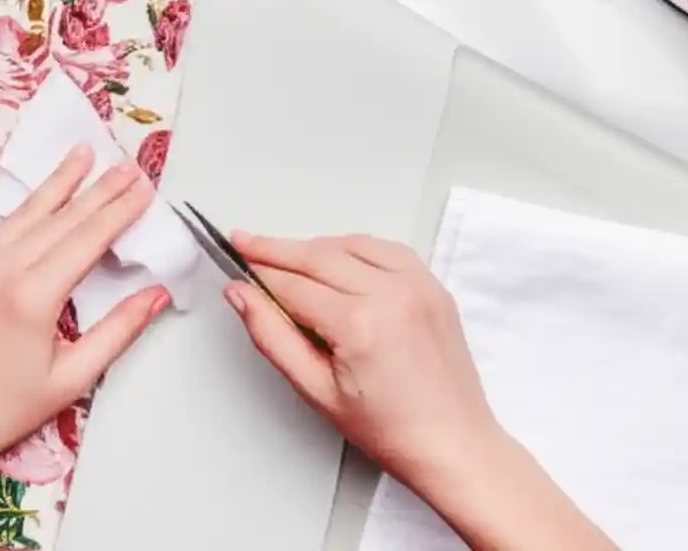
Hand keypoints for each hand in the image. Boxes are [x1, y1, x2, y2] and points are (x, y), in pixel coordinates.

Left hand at [0, 126, 169, 550]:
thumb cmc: (6, 408)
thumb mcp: (74, 376)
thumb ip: (118, 330)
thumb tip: (156, 294)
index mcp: (34, 297)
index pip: (89, 239)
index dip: (120, 211)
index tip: (144, 189)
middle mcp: (1, 271)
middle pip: (63, 219)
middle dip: (100, 191)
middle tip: (128, 167)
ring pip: (23, 211)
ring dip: (57, 180)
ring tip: (83, 154)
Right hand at [222, 233, 492, 487]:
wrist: (452, 444)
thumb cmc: (392, 429)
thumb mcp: (316, 390)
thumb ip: (272, 336)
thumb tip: (242, 296)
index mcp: (360, 323)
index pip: (292, 285)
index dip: (258, 273)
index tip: (236, 263)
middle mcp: (392, 294)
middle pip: (318, 256)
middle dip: (276, 249)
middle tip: (246, 243)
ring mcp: (418, 285)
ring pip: (351, 244)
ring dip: (314, 245)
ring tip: (284, 253)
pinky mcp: (433, 286)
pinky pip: (387, 249)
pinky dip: (355, 247)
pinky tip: (335, 256)